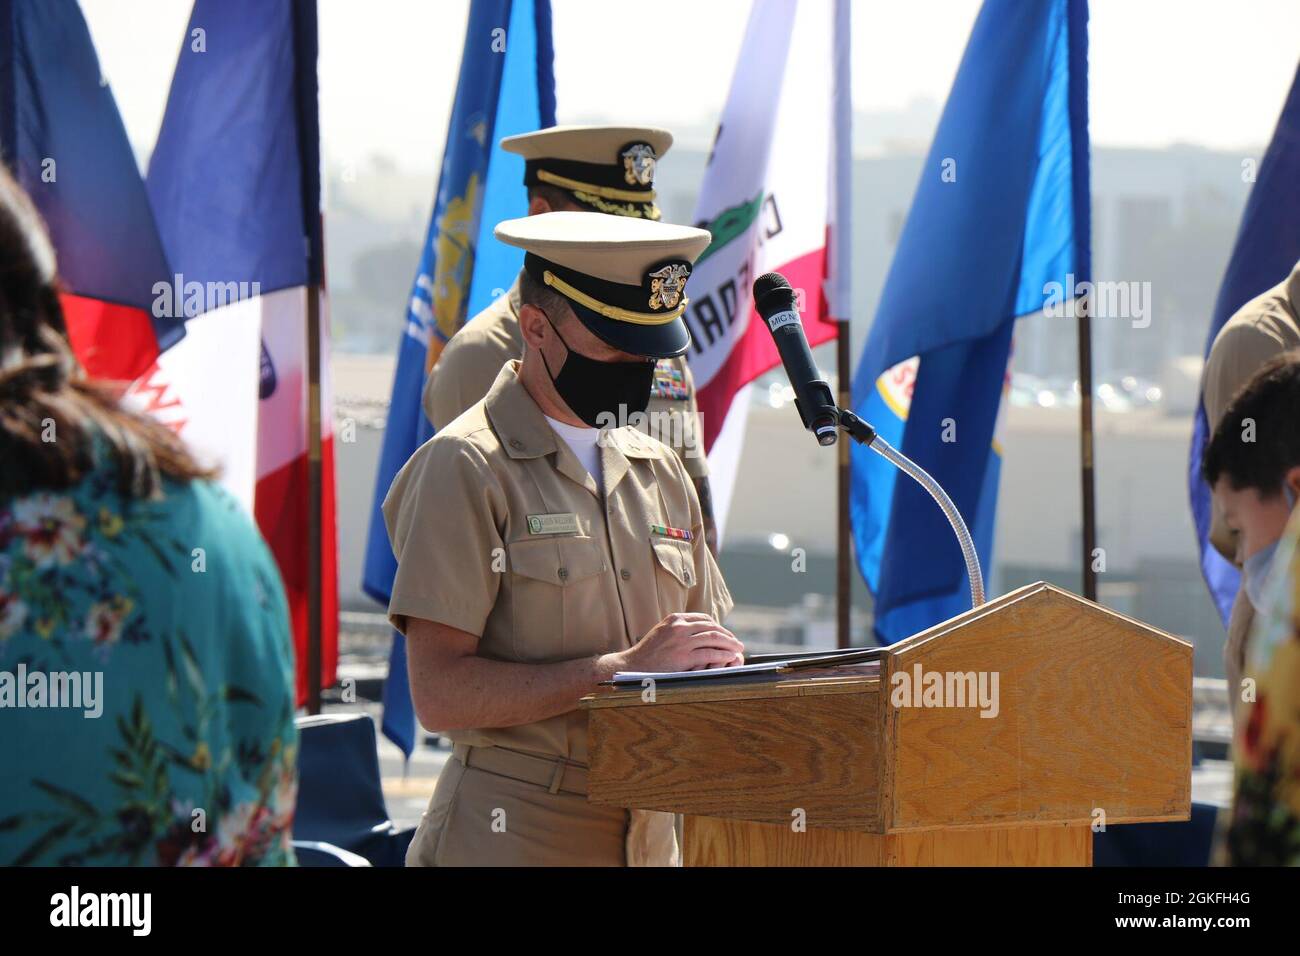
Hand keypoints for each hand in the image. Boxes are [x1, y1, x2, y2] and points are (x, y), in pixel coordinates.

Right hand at [616, 612, 743, 672]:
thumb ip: (678, 630)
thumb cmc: (648, 653)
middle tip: (737, 642)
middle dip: (727, 634)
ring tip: (738, 649)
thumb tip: (697, 632)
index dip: (718, 626)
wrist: (632, 666)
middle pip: (711, 627)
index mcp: (675, 619)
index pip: (704, 618)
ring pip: (713, 638)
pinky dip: (723, 655)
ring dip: (730, 643)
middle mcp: (679, 627)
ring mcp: (682, 641)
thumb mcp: (662, 632)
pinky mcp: (683, 657)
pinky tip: (730, 657)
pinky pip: (709, 654)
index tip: (725, 634)